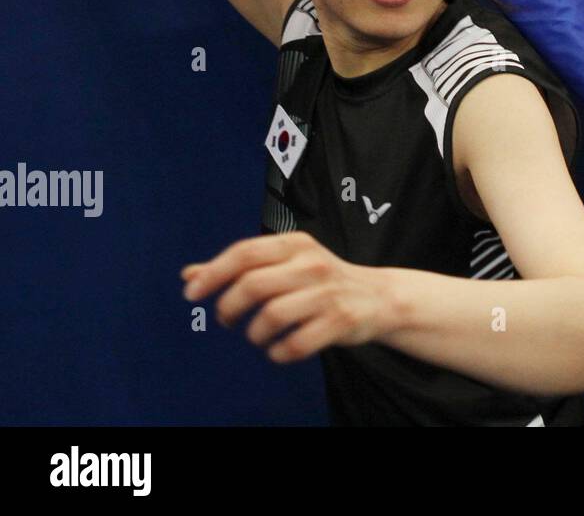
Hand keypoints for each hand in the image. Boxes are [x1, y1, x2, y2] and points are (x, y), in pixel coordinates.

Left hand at [181, 231, 393, 362]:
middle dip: (229, 307)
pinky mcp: (339, 321)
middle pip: (253, 284)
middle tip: (226, 320)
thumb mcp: (286, 263)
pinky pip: (294, 344)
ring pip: (271, 316)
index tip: (192, 295)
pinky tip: (278, 350)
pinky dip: (278, 353)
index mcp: (296, 244)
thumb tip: (190, 274)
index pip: (245, 252)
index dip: (213, 273)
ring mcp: (327, 293)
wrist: (378, 296)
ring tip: (256, 336)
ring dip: (254, 334)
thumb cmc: (322, 280)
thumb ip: (241, 267)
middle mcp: (312, 264)